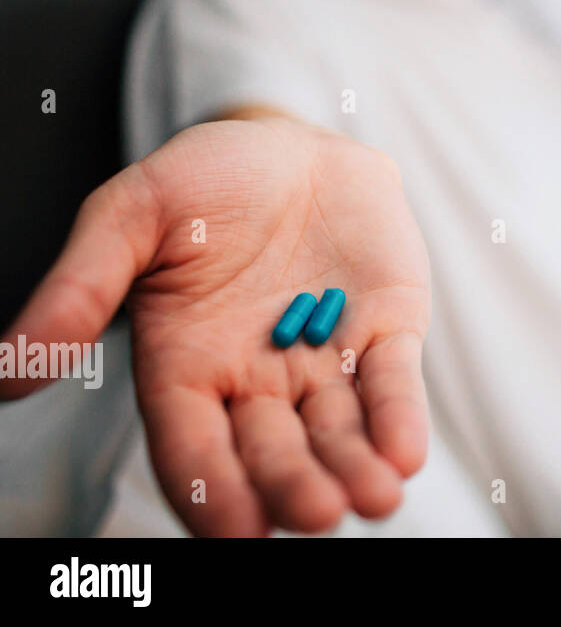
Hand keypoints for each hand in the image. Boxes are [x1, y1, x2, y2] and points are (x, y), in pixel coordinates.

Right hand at [1, 117, 432, 535]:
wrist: (291, 143)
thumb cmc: (204, 181)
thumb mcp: (130, 214)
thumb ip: (81, 287)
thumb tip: (7, 370)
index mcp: (187, 366)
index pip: (193, 445)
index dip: (211, 487)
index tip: (235, 530)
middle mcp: (258, 379)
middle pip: (273, 450)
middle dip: (294, 485)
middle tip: (317, 514)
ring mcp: (325, 359)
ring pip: (339, 429)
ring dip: (355, 465)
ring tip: (375, 497)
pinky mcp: (385, 330)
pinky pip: (391, 381)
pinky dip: (399, 416)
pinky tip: (406, 452)